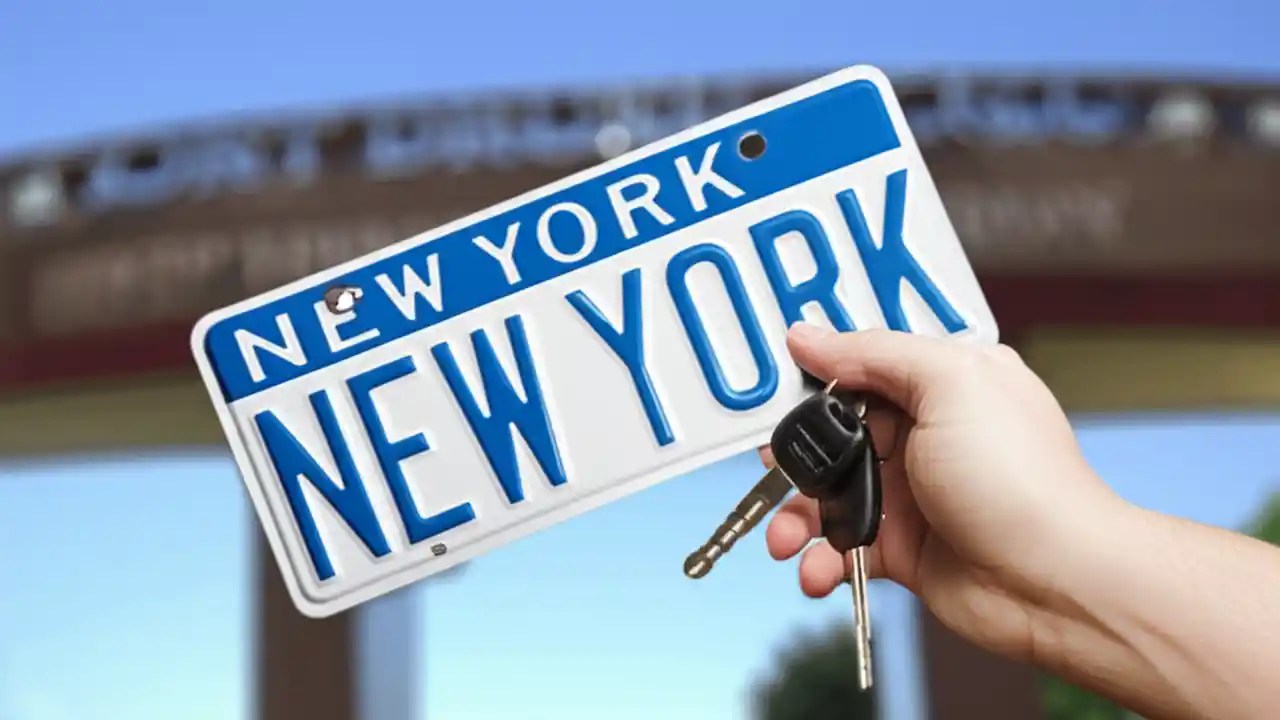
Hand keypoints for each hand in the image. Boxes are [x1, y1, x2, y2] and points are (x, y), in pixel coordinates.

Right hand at [762, 323, 1127, 662]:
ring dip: (797, 517)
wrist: (1055, 583)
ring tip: (786, 538)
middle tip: (774, 468)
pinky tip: (817, 569)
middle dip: (796, 456)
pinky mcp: (902, 549)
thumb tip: (810, 335)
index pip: (861, 367)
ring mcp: (912, 493)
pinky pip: (841, 548)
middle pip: (834, 435)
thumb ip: (873, 354)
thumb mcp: (949, 383)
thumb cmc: (1023, 481)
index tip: (776, 396)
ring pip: (828, 495)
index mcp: (944, 382)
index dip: (815, 381)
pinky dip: (820, 560)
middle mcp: (926, 434)